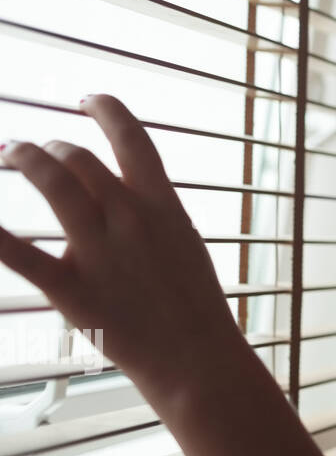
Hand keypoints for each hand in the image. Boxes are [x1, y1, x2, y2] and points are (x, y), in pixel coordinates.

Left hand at [0, 94, 244, 397]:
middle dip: (49, 147)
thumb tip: (126, 196)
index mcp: (164, 204)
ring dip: (25, 157)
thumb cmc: (194, 305)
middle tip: (32, 152)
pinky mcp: (71, 288)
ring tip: (8, 152)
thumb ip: (153, 216)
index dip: (107, 110)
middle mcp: (131, 217)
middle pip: (80, 158)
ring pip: (54, 180)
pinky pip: (18, 252)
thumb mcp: (184, 243)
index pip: (132, 138)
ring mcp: (101, 250)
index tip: (88, 99)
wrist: (197, 356)